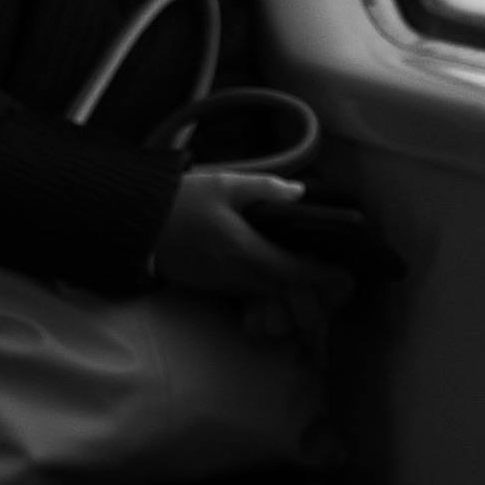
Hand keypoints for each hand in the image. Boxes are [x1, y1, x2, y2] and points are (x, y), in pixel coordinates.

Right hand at [151, 168, 348, 302]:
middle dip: (317, 292)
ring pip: (275, 300)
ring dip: (297, 295)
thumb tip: (299, 191)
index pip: (298, 273)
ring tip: (314, 279)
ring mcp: (231, 287)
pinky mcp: (220, 289)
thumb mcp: (224, 185)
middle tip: (337, 281)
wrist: (139, 228)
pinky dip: (274, 296)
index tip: (346, 274)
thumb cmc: (181, 204)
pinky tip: (281, 279)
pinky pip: (256, 299)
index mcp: (249, 253)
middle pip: (291, 295)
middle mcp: (243, 277)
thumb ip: (265, 187)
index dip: (325, 277)